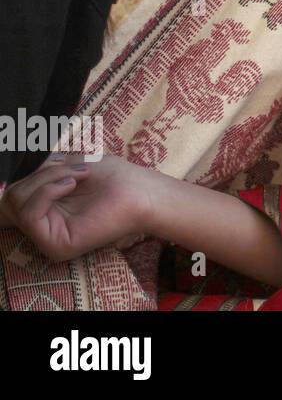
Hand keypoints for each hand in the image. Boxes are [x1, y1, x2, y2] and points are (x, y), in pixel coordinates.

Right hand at [1, 153, 159, 262]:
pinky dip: (46, 191)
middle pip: (12, 196)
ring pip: (16, 202)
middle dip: (41, 173)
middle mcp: (43, 226)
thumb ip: (40, 171)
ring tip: (78, 177)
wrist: (141, 190)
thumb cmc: (113, 176)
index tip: (62, 163)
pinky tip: (72, 185)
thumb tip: (10, 176)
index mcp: (45, 209)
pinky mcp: (55, 246)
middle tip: (75, 170)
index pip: (14, 193)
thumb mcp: (68, 165)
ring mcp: (47, 238)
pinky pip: (28, 214)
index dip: (32, 174)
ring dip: (48, 178)